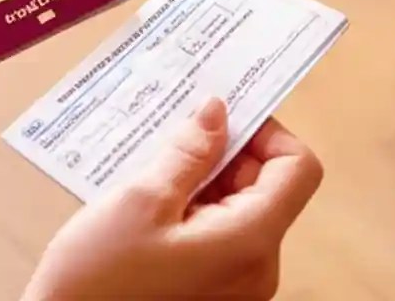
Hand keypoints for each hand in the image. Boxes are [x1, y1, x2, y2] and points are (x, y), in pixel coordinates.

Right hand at [22, 99, 322, 300]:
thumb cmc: (96, 286)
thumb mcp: (140, 202)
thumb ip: (189, 152)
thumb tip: (217, 113)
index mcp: (251, 241)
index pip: (298, 168)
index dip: (269, 133)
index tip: (224, 118)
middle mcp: (257, 270)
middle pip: (268, 189)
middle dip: (226, 155)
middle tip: (176, 136)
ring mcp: (237, 288)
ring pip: (239, 212)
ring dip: (203, 183)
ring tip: (153, 173)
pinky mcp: (213, 295)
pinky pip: (218, 239)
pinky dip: (192, 213)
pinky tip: (150, 206)